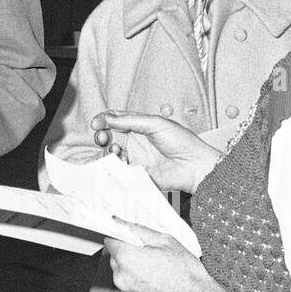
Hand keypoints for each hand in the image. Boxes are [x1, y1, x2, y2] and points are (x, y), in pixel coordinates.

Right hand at [89, 110, 220, 193]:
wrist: (193, 165)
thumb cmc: (181, 141)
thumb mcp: (155, 123)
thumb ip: (130, 121)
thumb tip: (108, 118)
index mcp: (138, 126)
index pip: (115, 120)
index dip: (103, 120)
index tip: (97, 123)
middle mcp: (134, 141)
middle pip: (109, 136)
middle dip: (102, 135)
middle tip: (102, 137)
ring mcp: (134, 157)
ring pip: (111, 153)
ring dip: (108, 150)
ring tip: (116, 151)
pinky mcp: (136, 173)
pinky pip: (119, 169)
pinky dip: (115, 165)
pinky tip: (123, 162)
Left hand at [103, 220, 226, 291]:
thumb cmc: (187, 273)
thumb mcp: (166, 242)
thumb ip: (141, 231)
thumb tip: (125, 224)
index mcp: (127, 258)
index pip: (111, 242)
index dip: (121, 239)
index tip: (130, 240)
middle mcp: (122, 278)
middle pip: (116, 260)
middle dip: (129, 256)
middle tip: (151, 257)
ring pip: (124, 277)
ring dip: (134, 273)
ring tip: (157, 274)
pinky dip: (140, 289)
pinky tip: (157, 287)